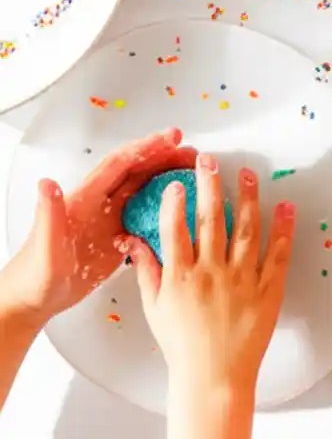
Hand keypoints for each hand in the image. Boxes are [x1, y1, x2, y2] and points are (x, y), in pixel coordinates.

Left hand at [0, 128, 195, 324]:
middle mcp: (97, 204)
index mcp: (82, 200)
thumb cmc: (35, 276)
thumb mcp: (44, 247)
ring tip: (190, 170)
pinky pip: (143, 212)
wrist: (33, 298)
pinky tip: (179, 205)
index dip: (146, 149)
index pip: (119, 166)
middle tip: (190, 151)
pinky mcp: (116, 235)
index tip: (170, 139)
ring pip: (141, 188)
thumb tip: (48, 183)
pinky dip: (163, 203)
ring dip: (165, 176)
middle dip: (163, 156)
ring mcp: (108, 219)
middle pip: (135, 171)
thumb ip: (48, 215)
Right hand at [118, 154, 295, 392]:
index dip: (176, 203)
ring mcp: (242, 281)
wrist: (214, 375)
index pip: (176, 230)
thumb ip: (146, 271)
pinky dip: (283, 230)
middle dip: (211, 186)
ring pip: (246, 231)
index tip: (179, 181)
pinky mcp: (268, 291)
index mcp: (181, 277)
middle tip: (211, 161)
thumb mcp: (154, 308)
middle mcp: (212, 274)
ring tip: (249, 175)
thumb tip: (133, 241)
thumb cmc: (182, 345)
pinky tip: (285, 208)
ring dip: (248, 199)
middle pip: (211, 221)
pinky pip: (278, 255)